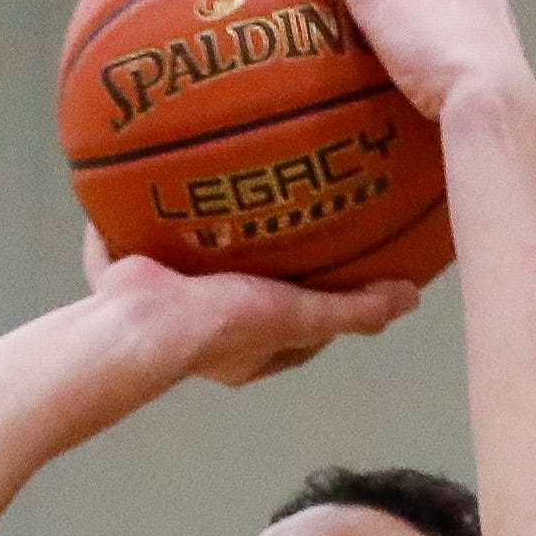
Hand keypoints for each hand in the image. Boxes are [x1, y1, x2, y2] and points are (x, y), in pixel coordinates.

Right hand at [82, 226, 415, 386]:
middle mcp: (204, 335)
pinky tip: (145, 183)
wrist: (144, 323)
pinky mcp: (125, 282)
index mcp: (244, 351)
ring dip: (201, 242)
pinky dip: (132, 225)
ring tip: (219, 194)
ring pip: (187, 270)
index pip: (294, 327)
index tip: (337, 270)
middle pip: (241, 296)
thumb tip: (410, 297)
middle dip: (260, 268)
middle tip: (281, 226)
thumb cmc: (222, 325)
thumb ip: (353, 309)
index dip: (320, 302)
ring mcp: (162, 307)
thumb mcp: (301, 316)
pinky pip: (128, 248)